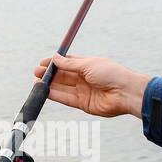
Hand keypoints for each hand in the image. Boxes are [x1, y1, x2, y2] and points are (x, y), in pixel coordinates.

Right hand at [33, 54, 150, 118]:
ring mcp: (83, 91)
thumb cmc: (111, 74)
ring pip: (62, 88)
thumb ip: (70, 64)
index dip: (54, 63)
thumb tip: (55, 58)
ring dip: (49, 85)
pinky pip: (66, 99)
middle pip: (63, 76)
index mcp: (87, 65)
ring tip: (36, 82)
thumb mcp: (88, 65)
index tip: (42, 63)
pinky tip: (45, 91)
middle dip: (49, 74)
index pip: (67, 63)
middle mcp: (84, 78)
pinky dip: (55, 95)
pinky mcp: (83, 104)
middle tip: (36, 72)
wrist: (125, 92)